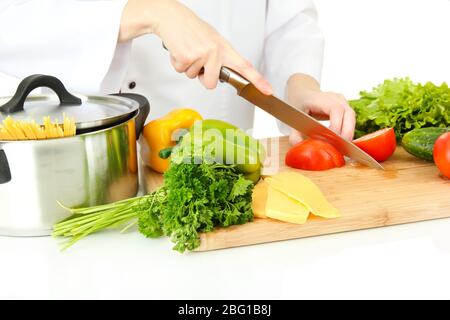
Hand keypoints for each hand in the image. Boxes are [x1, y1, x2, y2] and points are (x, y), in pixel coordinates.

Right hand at [119, 0, 271, 93]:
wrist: (172, 17)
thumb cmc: (191, 29)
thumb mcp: (212, 41)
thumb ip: (219, 58)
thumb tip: (220, 75)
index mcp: (224, 48)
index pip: (245, 67)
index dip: (258, 81)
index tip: (268, 91)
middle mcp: (216, 52)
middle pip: (211, 83)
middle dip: (201, 77)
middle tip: (197, 60)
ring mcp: (202, 55)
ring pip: (193, 77)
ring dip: (187, 67)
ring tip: (187, 50)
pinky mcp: (187, 58)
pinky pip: (181, 72)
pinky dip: (177, 63)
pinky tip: (180, 50)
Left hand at [287, 74, 355, 144]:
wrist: (303, 94)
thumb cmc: (298, 105)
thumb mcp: (293, 120)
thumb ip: (295, 135)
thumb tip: (301, 147)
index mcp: (319, 98)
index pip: (335, 109)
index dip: (336, 125)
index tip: (331, 140)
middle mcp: (334, 97)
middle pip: (348, 113)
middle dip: (347, 132)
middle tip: (340, 147)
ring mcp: (341, 101)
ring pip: (352, 117)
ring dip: (349, 132)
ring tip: (342, 147)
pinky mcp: (345, 107)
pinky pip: (350, 119)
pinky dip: (348, 130)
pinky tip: (342, 142)